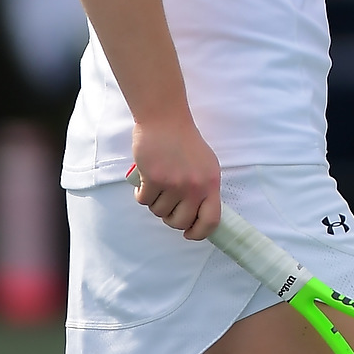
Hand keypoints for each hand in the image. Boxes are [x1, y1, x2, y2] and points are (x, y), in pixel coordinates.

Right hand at [129, 118, 222, 239]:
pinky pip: (144, 201)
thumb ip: (204, 189)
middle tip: (167, 205)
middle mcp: (195, 186)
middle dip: (170, 218)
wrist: (165, 119)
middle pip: (180, 222)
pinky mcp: (154, 178)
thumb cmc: (184, 141)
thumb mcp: (206, 165)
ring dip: (155, 203)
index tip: (188, 233)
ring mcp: (174, 183)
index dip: (199, 233)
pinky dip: (141, 195)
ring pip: (159, 212)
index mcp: (211, 183)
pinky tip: (145, 182)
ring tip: (157, 186)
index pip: (211, 220)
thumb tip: (197, 216)